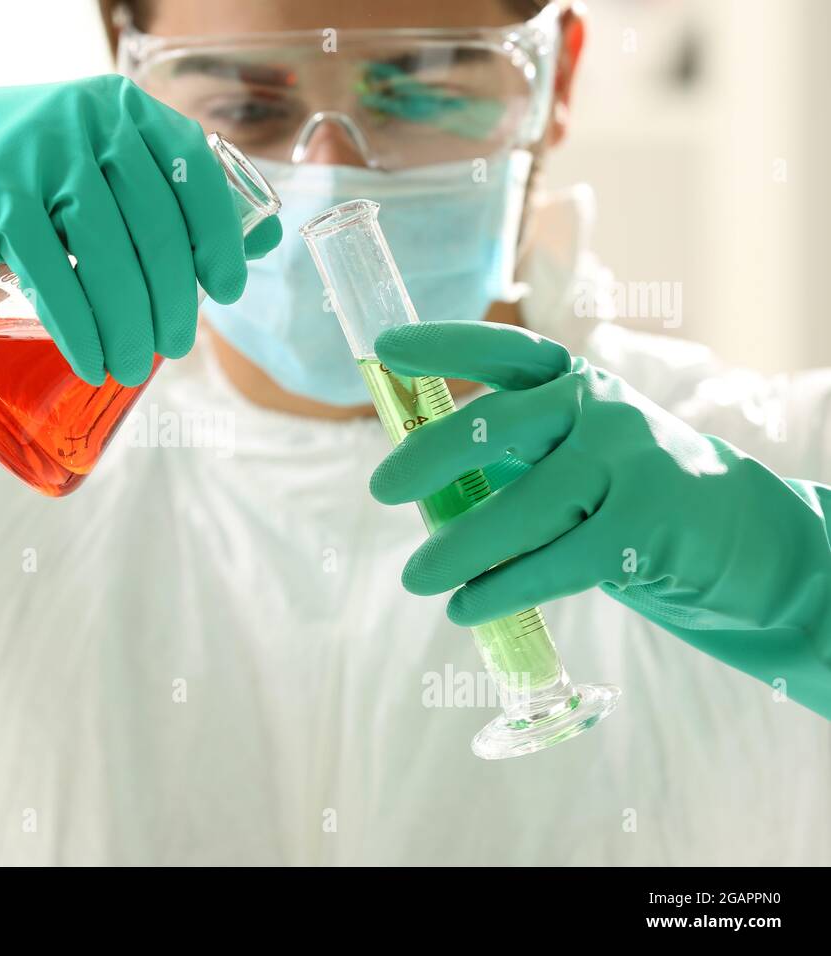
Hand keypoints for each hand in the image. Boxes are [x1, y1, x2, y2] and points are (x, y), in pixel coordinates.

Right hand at [0, 75, 281, 385]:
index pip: (192, 170)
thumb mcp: (83, 170)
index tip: (224, 293)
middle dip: (172, 301)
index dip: (218, 238)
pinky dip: (78, 328)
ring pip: (109, 259)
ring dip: (129, 326)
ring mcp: (38, 154)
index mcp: (117, 107)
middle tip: (172, 350)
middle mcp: (85, 120)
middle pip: (155, 227)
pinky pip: (53, 276)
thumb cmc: (4, 183)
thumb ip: (158, 195)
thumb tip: (263, 242)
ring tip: (132, 368)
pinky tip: (89, 359)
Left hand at [368, 321, 830, 648]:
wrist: (747, 540)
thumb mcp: (578, 451)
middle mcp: (602, 411)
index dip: (444, 346)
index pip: (506, 352)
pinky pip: (555, 564)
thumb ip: (516, 452)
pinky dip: (502, 589)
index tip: (385, 349)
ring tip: (416, 580)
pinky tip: (466, 607)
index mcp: (577, 383)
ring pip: (522, 507)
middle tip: (381, 489)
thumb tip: (420, 475)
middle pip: (501, 424)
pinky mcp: (645, 530)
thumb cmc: (634, 493)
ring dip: (458, 548)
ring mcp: (629, 465)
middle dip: (432, 455)